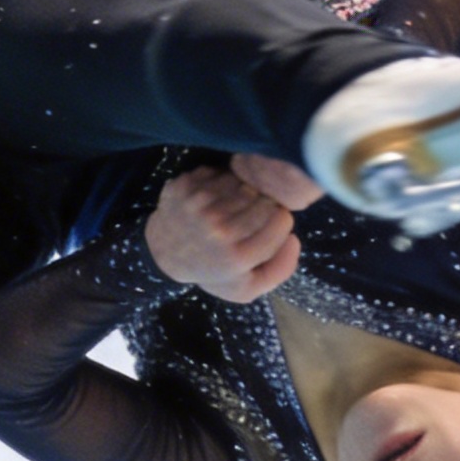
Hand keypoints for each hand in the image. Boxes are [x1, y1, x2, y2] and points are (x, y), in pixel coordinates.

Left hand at [145, 156, 315, 302]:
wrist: (165, 253)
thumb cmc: (212, 269)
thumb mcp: (246, 287)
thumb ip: (279, 270)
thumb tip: (294, 239)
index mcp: (237, 256)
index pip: (282, 221)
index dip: (279, 222)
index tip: (269, 225)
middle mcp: (219, 230)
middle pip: (265, 200)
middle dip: (264, 205)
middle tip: (250, 214)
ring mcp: (200, 206)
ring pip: (245, 183)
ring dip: (244, 191)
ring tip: (233, 205)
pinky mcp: (186, 187)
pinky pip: (221, 173)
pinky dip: (223, 181)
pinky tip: (216, 197)